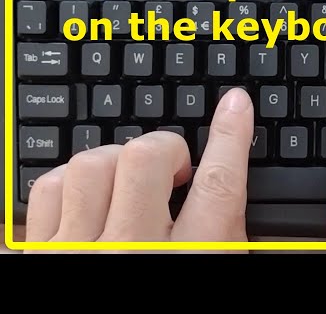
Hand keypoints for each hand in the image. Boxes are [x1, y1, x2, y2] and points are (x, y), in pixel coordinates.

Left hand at [24, 88, 253, 253]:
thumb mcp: (216, 268)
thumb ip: (227, 237)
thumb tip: (233, 188)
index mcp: (188, 262)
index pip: (217, 187)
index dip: (231, 137)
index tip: (236, 107)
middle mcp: (130, 256)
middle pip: (147, 160)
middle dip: (168, 149)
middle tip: (177, 169)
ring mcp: (76, 256)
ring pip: (93, 165)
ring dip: (120, 163)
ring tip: (132, 184)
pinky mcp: (40, 257)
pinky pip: (50, 188)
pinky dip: (74, 182)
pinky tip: (93, 199)